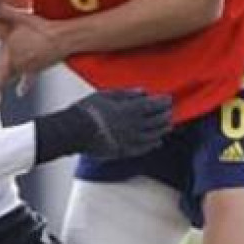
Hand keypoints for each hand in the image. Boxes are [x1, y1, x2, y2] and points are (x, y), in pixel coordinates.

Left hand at [0, 8, 68, 80]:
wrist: (61, 39)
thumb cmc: (42, 31)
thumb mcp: (21, 17)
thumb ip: (5, 12)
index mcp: (8, 50)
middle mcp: (15, 62)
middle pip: (1, 75)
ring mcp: (25, 68)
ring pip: (11, 78)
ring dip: (6, 78)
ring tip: (0, 80)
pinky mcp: (35, 71)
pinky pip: (27, 82)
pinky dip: (23, 87)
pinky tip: (20, 92)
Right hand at [33, 89, 173, 162]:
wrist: (74, 132)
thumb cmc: (87, 109)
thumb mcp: (106, 95)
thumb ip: (127, 94)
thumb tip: (143, 92)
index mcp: (130, 110)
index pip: (153, 106)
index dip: (163, 102)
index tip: (168, 99)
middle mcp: (134, 126)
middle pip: (156, 121)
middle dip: (165, 115)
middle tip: (170, 111)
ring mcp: (129, 140)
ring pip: (153, 136)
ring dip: (162, 130)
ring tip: (168, 126)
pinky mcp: (123, 151)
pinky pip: (143, 149)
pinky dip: (152, 145)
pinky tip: (157, 142)